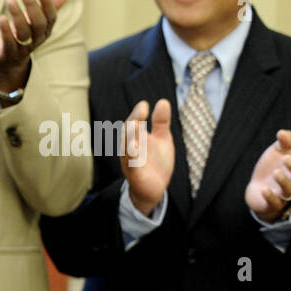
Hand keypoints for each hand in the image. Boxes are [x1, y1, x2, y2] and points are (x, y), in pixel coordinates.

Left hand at [0, 0, 69, 94]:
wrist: (8, 61)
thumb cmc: (24, 34)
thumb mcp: (37, 20)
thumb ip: (51, 6)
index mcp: (45, 30)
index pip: (51, 17)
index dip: (48, 5)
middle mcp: (37, 39)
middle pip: (38, 24)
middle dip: (32, 7)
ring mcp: (23, 48)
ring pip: (23, 32)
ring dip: (17, 15)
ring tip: (10, 0)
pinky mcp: (8, 53)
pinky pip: (8, 42)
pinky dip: (5, 30)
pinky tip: (1, 18)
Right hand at [122, 98, 174, 215]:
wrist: (153, 189)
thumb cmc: (155, 162)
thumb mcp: (162, 139)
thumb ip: (160, 122)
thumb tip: (163, 101)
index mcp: (136, 138)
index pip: (134, 123)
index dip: (138, 113)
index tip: (144, 104)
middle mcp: (130, 148)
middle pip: (128, 133)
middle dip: (133, 121)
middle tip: (141, 109)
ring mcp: (131, 162)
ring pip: (126, 148)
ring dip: (129, 137)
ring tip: (134, 125)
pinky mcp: (135, 175)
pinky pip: (132, 166)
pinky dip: (133, 158)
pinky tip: (136, 150)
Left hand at [245, 129, 290, 222]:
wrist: (258, 189)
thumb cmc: (272, 167)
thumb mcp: (278, 152)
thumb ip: (284, 142)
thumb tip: (281, 133)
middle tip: (287, 158)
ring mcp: (284, 194)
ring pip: (289, 190)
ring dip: (283, 181)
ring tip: (276, 172)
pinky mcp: (272, 204)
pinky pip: (274, 203)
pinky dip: (270, 197)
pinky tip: (265, 189)